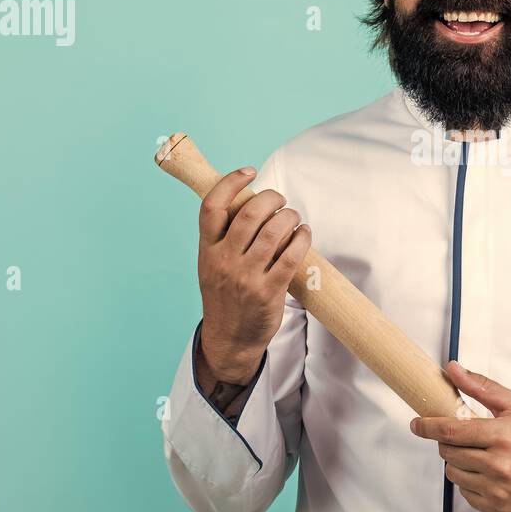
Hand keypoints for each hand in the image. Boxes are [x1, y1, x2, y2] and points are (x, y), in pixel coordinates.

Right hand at [196, 166, 311, 383]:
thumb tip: (246, 201)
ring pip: (274, 231)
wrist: (229, 340)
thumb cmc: (225, 297)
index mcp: (207, 250)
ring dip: (290, 217)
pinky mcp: (269, 291)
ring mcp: (246, 277)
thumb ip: (223, 237)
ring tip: (294, 218)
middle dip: (271, 198)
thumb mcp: (211, 265)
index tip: (249, 171)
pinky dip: (301, 238)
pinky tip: (303, 234)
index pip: (212, 207)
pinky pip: (291, 256)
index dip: (231, 182)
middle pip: (250, 213)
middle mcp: (224, 261)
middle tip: (280, 200)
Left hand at [409, 361, 510, 511]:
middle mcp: (498, 465)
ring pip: (454, 475)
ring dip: (457, 463)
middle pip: (449, 453)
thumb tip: (453, 370)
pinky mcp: (497, 508)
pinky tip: (485, 472)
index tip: (417, 424)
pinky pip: (466, 494)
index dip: (428, 426)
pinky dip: (469, 482)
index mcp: (501, 436)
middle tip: (461, 437)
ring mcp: (497, 490)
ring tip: (476, 454)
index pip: (451, 431)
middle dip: (448, 442)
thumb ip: (481, 387)